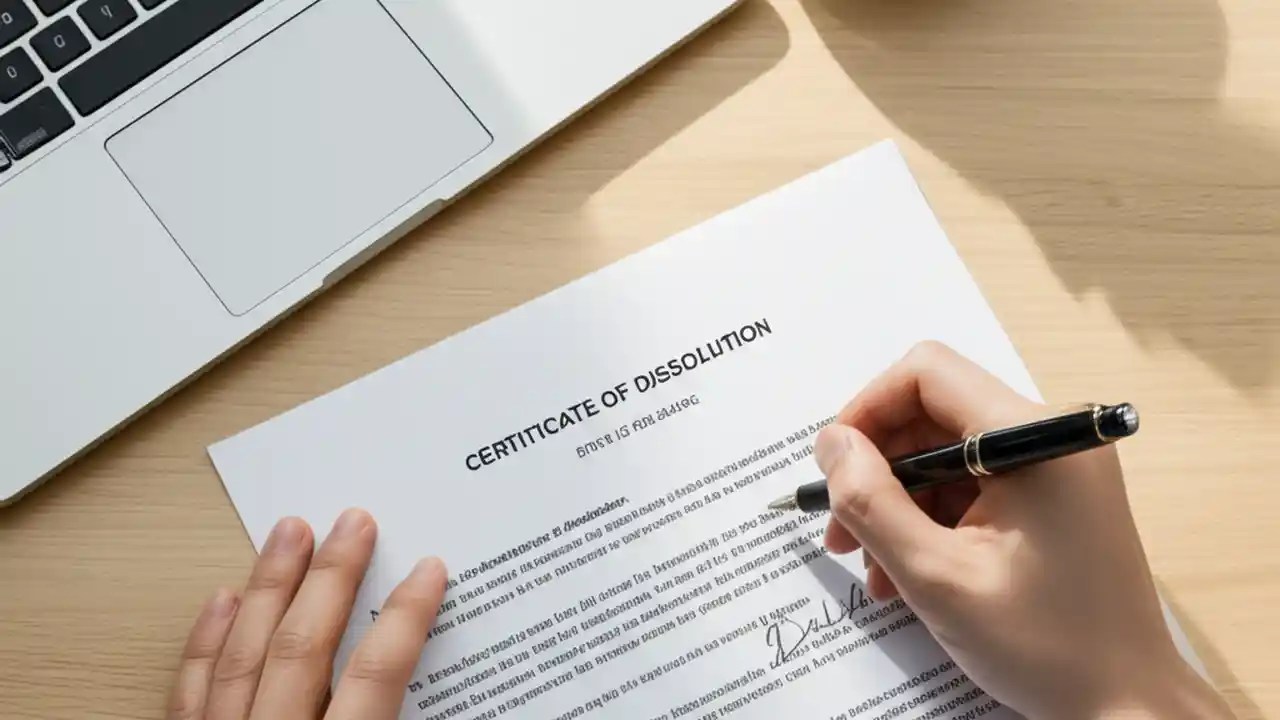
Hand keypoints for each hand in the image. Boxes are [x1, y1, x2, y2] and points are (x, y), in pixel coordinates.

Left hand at [167, 509, 445, 719]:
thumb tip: (449, 691)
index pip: (375, 676)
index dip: (405, 618)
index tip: (428, 571)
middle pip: (303, 648)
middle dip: (332, 578)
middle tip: (354, 523)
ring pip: (242, 656)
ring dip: (269, 587)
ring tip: (290, 533)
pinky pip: (191, 691)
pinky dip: (207, 643)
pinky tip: (223, 600)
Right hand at [816, 342, 1233, 719]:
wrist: (1131, 707)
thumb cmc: (1046, 646)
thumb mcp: (938, 577)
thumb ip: (873, 503)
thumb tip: (830, 444)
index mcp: (1037, 438)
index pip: (928, 374)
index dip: (867, 409)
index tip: (835, 466)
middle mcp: (1052, 436)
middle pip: (933, 414)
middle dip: (876, 467)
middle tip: (840, 529)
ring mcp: (1056, 469)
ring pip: (946, 455)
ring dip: (899, 502)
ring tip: (872, 565)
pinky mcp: (1052, 500)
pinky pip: (973, 486)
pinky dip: (931, 520)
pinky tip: (908, 572)